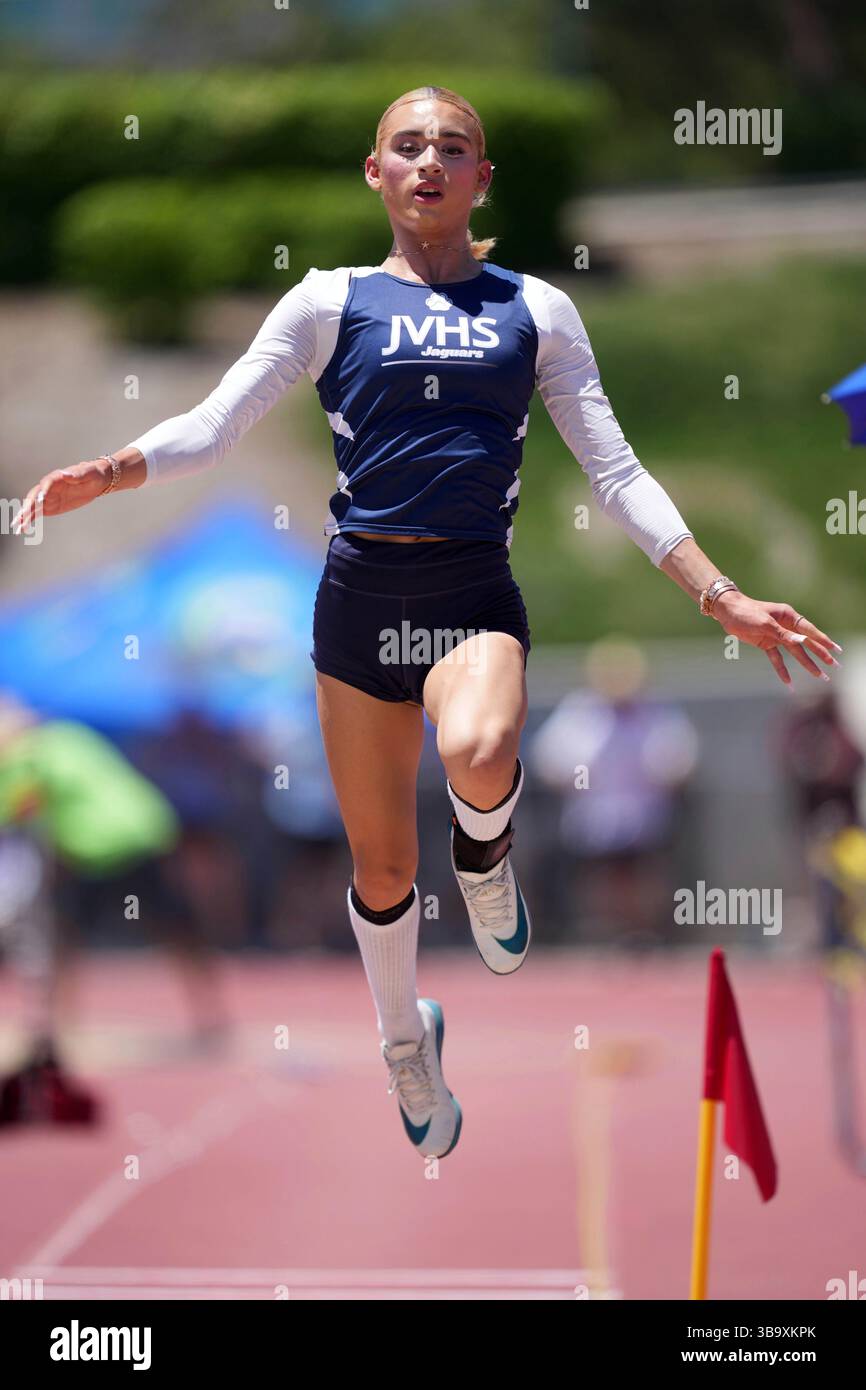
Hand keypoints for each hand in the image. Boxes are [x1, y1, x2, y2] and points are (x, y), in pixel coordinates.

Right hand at [11, 459, 111, 533]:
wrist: (95, 480)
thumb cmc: (92, 474)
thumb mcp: (87, 474)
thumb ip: (77, 475)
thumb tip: (66, 474)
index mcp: (57, 477)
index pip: (47, 483)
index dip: (43, 490)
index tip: (40, 499)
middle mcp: (49, 486)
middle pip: (35, 495)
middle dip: (28, 506)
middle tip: (22, 516)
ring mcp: (48, 497)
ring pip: (33, 506)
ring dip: (24, 515)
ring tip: (17, 526)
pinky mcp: (50, 506)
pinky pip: (37, 513)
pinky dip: (30, 519)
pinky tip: (23, 528)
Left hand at [711, 591, 841, 686]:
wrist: (727, 612)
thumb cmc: (747, 612)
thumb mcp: (765, 623)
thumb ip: (783, 634)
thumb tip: (802, 641)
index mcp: (788, 616)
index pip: (810, 631)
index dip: (823, 641)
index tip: (836, 650)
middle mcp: (786, 626)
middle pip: (807, 643)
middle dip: (820, 655)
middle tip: (834, 666)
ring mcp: (777, 636)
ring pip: (795, 653)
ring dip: (807, 664)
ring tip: (820, 676)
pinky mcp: (766, 643)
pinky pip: (777, 659)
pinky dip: (782, 670)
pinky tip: (789, 683)